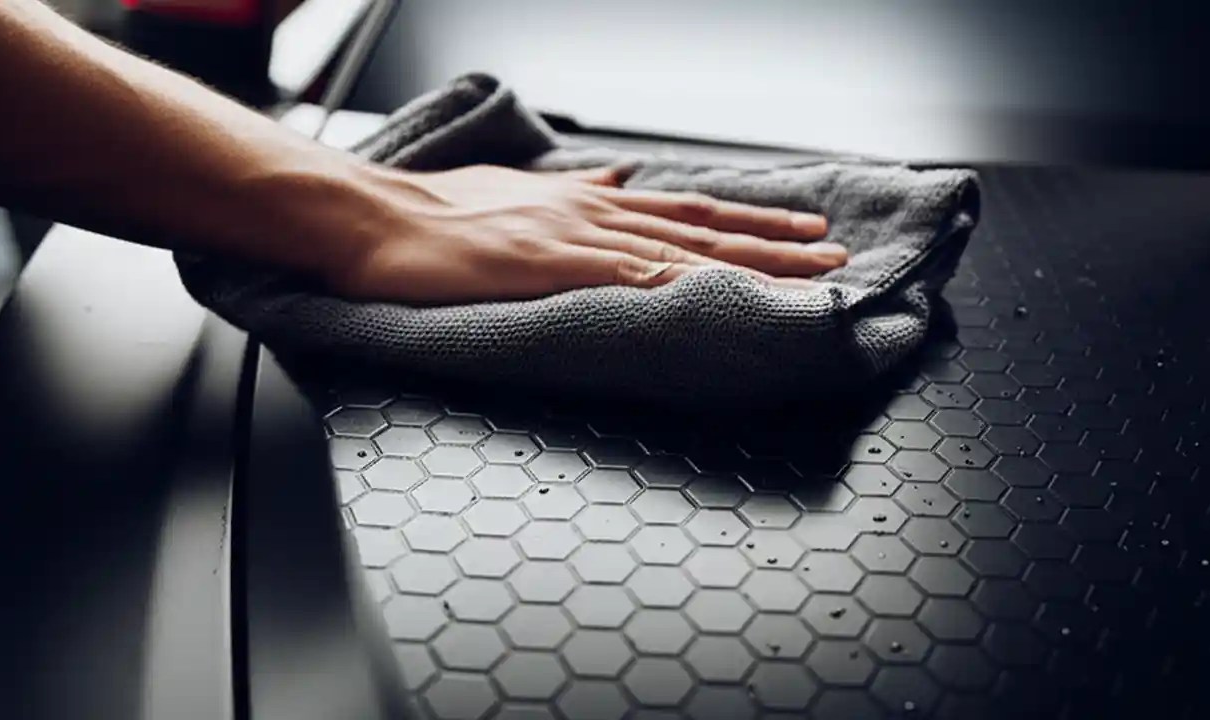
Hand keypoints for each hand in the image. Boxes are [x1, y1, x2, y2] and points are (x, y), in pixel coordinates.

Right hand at [328, 164, 845, 303]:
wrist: (373, 215)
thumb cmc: (437, 211)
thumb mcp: (516, 193)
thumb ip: (574, 191)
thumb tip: (618, 180)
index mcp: (589, 202)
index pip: (688, 212)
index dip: (750, 222)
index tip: (800, 229)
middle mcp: (595, 212)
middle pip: (704, 228)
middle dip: (775, 243)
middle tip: (835, 252)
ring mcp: (574, 237)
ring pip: (683, 250)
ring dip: (751, 264)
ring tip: (810, 275)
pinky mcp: (546, 265)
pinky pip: (625, 275)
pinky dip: (679, 285)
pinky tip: (719, 297)